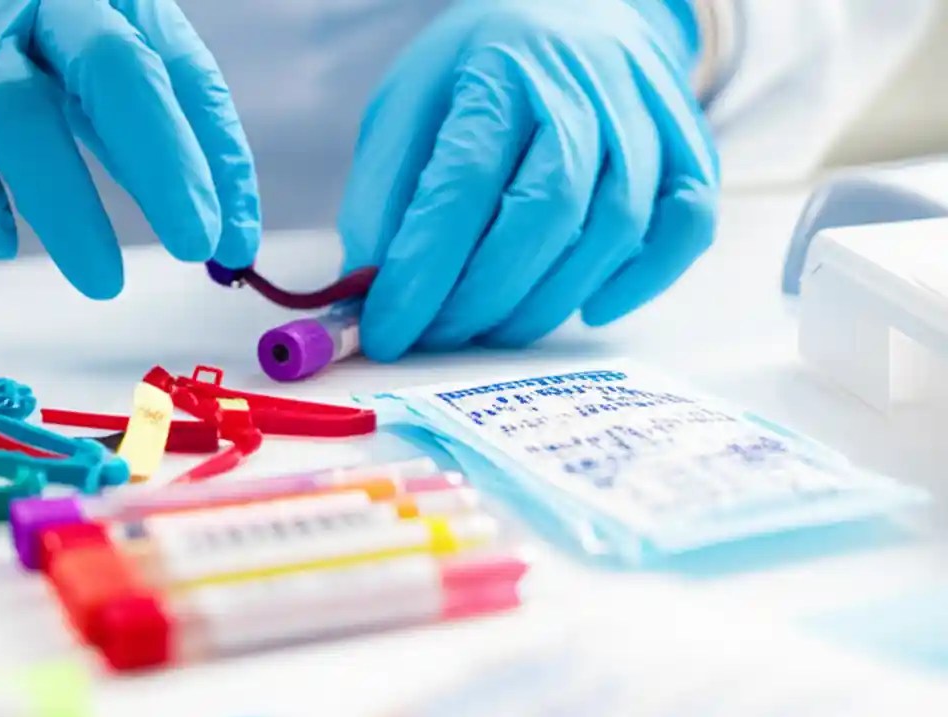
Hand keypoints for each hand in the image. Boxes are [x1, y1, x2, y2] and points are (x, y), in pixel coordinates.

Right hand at [0, 0, 259, 297]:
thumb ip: (139, 126)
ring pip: (23, 114)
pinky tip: (0, 242)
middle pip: (116, 74)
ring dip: (69, 204)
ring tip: (103, 280)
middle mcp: (46, 4)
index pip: (184, 75)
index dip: (219, 160)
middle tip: (196, 243)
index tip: (236, 240)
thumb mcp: (79, 56)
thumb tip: (215, 222)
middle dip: (165, 164)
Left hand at [338, 0, 718, 360]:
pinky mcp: (691, 150)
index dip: (421, 270)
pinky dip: (640, 282)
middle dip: (481, 297)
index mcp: (501, 68)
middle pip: (545, 213)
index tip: (386, 329)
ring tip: (491, 324)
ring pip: (613, 231)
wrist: (578, 11)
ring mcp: (648, 118)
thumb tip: (374, 290)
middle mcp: (585, 88)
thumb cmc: (481, 70)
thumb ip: (384, 195)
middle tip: (436, 335)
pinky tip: (589, 307)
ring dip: (545, 302)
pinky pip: (687, 228)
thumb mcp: (408, 106)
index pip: (462, 183)